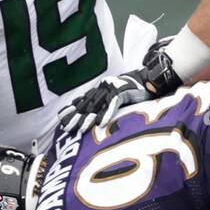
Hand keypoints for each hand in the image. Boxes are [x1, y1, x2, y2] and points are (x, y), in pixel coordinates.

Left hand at [56, 45, 183, 135]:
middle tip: (67, 129)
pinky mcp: (122, 92)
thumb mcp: (114, 97)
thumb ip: (103, 104)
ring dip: (88, 119)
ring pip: (97, 105)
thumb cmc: (132, 91)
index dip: (71, 110)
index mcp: (99, 89)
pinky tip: (101, 125)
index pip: (82, 100)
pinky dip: (107, 114)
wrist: (148, 79)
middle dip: (76, 118)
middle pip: (86, 105)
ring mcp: (112, 89)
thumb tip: (94, 118)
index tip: (61, 120)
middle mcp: (103, 88)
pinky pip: (113, 104)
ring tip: (81, 130)